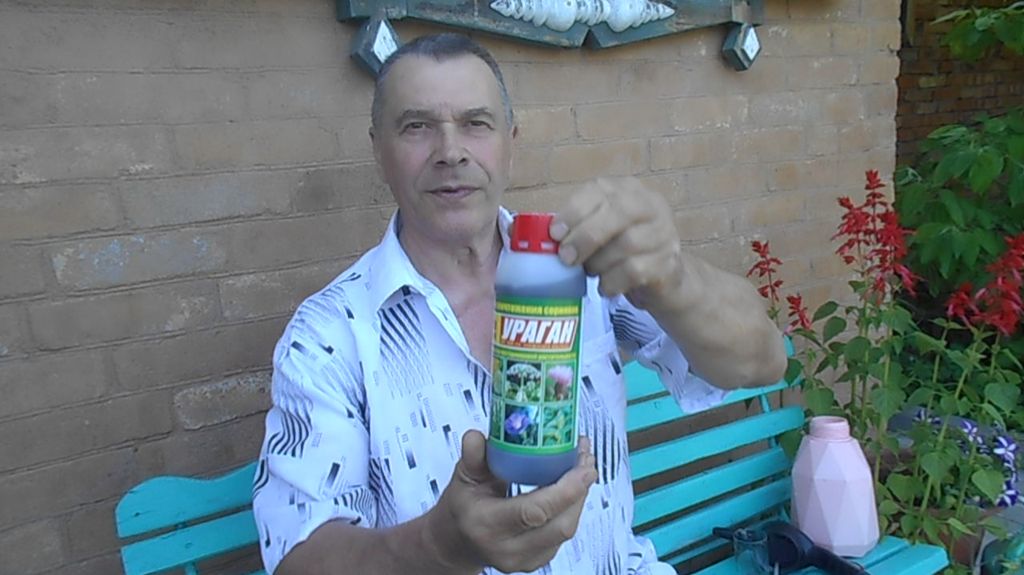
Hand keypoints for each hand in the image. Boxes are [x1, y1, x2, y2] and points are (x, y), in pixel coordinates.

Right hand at [425, 430, 596, 572]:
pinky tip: (572, 487)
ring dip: (579, 497)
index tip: (582, 465)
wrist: (458, 540)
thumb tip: (477, 436)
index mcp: (486, 524)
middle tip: (585, 459)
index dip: (565, 489)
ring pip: (566, 530)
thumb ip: (473, 456)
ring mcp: (524, 559)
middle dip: (579, 490)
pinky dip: (572, 508)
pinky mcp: (538, 561)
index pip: (533, 512)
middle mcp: (506, 548)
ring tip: (581, 467)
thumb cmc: (462, 508)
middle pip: (559, 525)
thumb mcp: (462, 477)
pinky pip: (563, 534)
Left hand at [550, 177, 683, 308]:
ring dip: (599, 263)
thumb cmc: (622, 252)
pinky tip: (605, 287)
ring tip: (590, 272)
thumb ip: (580, 227)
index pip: (600, 190)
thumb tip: (546, 237)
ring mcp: (664, 233)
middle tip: (566, 258)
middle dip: (586, 236)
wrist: (664, 280)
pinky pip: (634, 271)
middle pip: (617, 212)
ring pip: (626, 244)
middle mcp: (650, 206)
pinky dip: (612, 282)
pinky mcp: (669, 262)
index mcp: (628, 190)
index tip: (554, 233)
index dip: (574, 211)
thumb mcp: (602, 231)